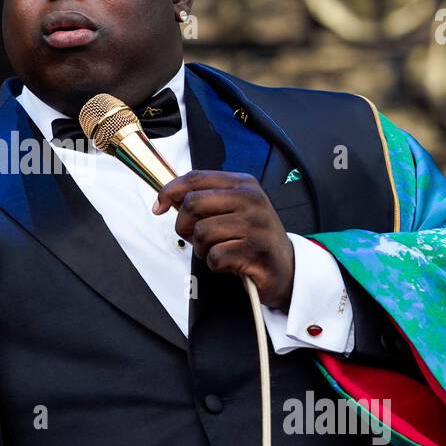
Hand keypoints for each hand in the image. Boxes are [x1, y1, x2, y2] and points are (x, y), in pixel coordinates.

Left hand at [152, 170, 294, 310]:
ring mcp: (255, 225)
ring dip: (203, 248)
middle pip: (192, 204)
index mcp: (243, 184)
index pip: (196, 178)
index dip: (170, 190)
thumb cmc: (252, 238)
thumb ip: (205, 200)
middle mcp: (251, 199)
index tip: (159, 206)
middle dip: (184, 225)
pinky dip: (216, 264)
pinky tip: (231, 263)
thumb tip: (168, 198)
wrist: (286, 268)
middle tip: (196, 237)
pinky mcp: (255, 251)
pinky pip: (215, 256)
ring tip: (220, 250)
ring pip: (202, 233)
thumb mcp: (232, 210)